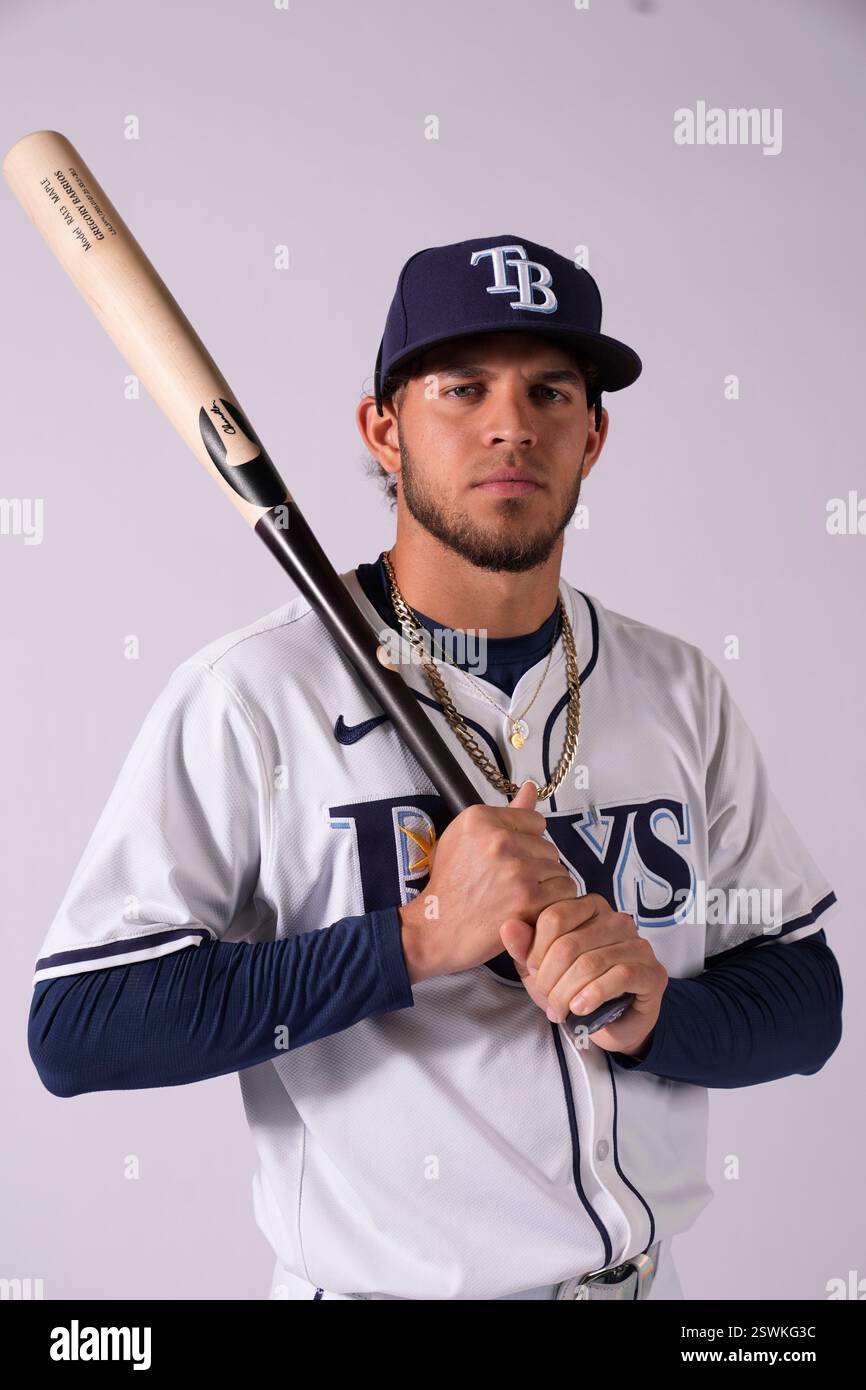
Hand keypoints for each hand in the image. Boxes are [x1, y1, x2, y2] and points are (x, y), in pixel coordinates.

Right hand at [399, 781, 577, 983]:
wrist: (433, 928)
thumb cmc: (448, 886)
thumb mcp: (463, 839)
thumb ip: (505, 814)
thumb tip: (531, 788)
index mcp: (481, 818)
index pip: (536, 822)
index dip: (527, 845)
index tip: (510, 862)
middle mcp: (498, 838)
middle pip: (549, 848)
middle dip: (536, 868)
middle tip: (510, 886)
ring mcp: (515, 867)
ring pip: (559, 871)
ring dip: (546, 888)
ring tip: (518, 900)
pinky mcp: (528, 897)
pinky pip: (563, 892)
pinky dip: (551, 906)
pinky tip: (529, 912)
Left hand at [499, 893, 667, 1054]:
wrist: (613, 1023)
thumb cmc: (575, 988)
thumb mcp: (541, 968)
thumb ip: (524, 947)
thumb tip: (508, 925)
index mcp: (588, 908)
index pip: (553, 917)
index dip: (536, 951)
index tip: (533, 972)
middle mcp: (615, 919)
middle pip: (569, 944)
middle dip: (549, 979)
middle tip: (546, 1000)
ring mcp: (637, 944)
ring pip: (591, 963)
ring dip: (567, 993)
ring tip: (559, 1010)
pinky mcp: (652, 971)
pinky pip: (619, 976)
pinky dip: (594, 995)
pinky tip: (580, 1008)